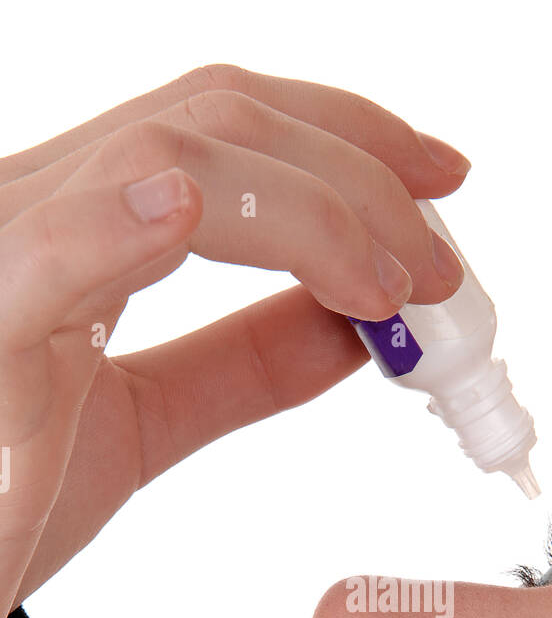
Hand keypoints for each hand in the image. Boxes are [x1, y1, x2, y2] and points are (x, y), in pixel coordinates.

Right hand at [0, 63, 469, 617]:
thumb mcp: (143, 420)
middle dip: (360, 173)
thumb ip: (242, 365)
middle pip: (217, 120)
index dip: (343, 137)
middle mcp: (32, 205)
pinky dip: (122, 220)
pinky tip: (194, 213)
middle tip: (442, 264)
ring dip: (311, 210)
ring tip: (386, 288)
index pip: (219, 128)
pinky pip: (46, 248)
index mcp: (75, 222)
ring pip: (168, 159)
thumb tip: (358, 322)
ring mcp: (1, 253)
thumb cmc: (3, 497)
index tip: (436, 186)